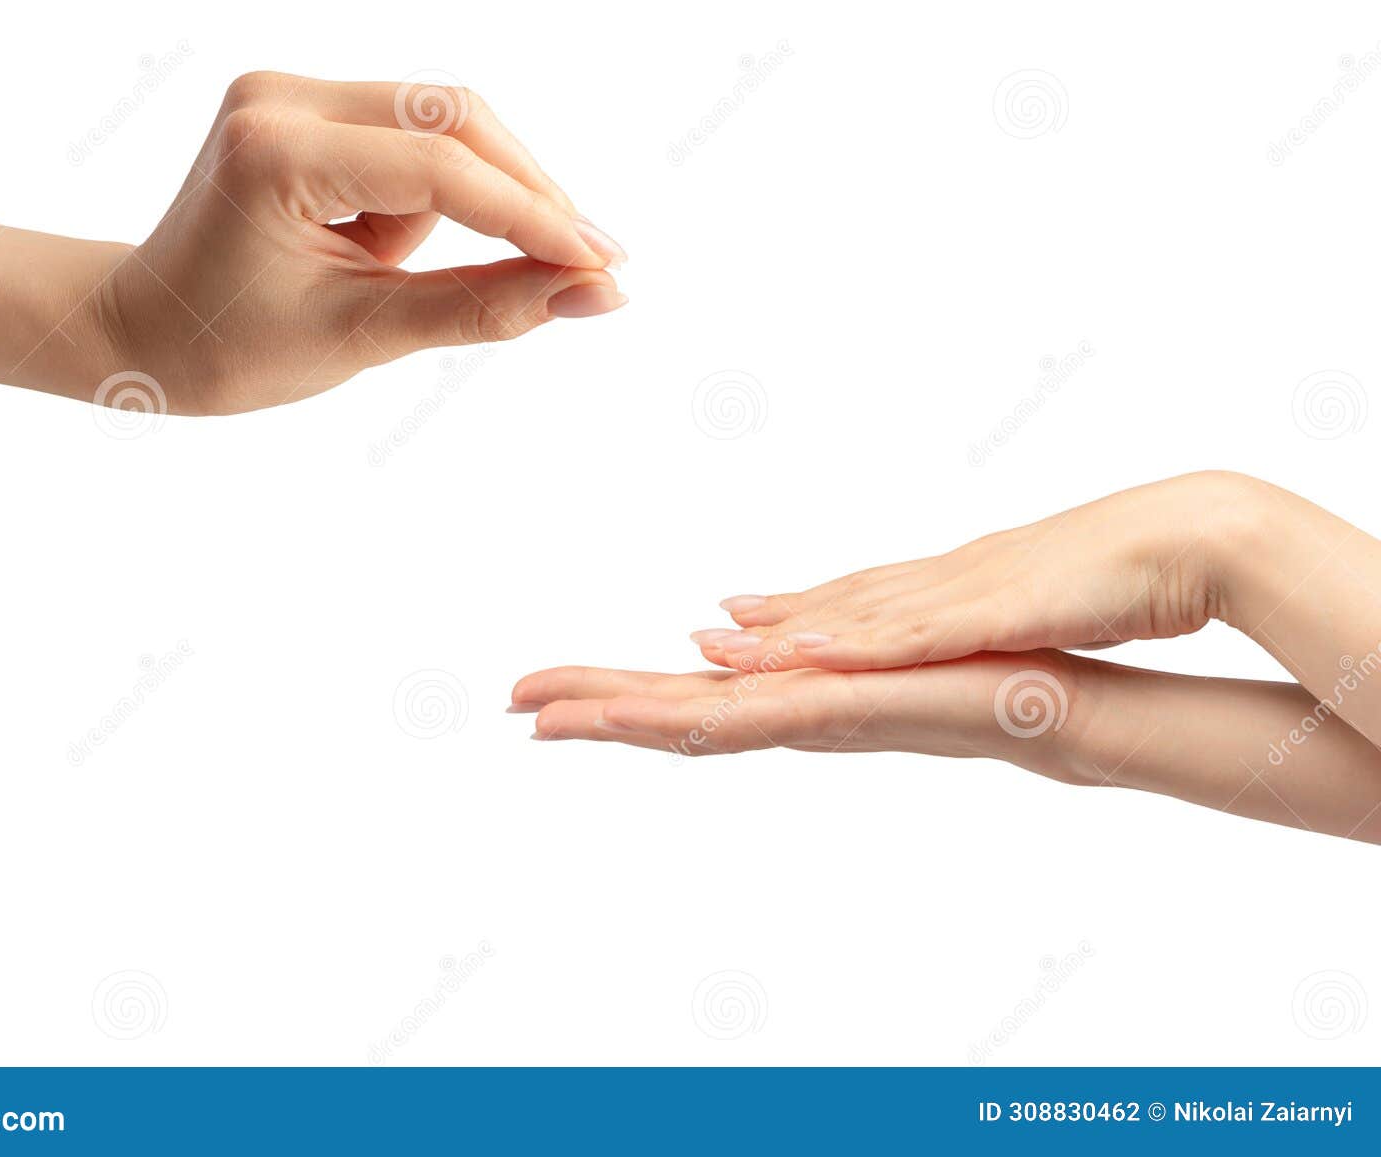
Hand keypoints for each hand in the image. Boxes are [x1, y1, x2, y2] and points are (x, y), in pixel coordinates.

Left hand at [105, 72, 626, 414]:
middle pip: (454, 117)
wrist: (144, 329)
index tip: (604, 265)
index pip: (441, 171)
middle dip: (529, 192)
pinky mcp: (309, 105)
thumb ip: (482, 308)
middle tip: (591, 264)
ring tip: (461, 273)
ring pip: (444, 120)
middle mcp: (282, 98)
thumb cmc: (229, 348)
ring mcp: (293, 91)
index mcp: (276, 153)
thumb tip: (590, 294)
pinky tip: (406, 253)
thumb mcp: (361, 336)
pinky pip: (415, 135)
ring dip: (488, 195)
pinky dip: (447, 194)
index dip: (534, 218)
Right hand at [511, 651, 1087, 779]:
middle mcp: (789, 712)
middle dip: (596, 702)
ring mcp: (814, 717)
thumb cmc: (966, 670)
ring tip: (553, 717)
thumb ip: (797, 638)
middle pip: (676, 710)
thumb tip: (742, 626)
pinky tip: (658, 708)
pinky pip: (765, 717)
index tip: (544, 693)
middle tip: (516, 702)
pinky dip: (707, 716)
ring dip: (628, 716)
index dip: (612, 691)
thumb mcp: (862, 639)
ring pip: (704, 721)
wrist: (1047, 703)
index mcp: (785, 692)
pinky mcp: (852, 713)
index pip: (682, 695)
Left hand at [690, 471, 1268, 672]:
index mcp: (963, 580)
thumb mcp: (1049, 601)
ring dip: (786, 634)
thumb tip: (999, 630)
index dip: (807, 610)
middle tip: (707, 635)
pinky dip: (854, 645)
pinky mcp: (991, 612)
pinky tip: (805, 652)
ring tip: (717, 649)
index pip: (866, 597)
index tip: (751, 619)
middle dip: (773, 622)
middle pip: (842, 601)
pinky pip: (909, 636)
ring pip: (855, 616)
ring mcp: (962, 592)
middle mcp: (947, 578)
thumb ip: (1011, 615)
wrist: (1191, 532)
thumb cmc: (1129, 568)